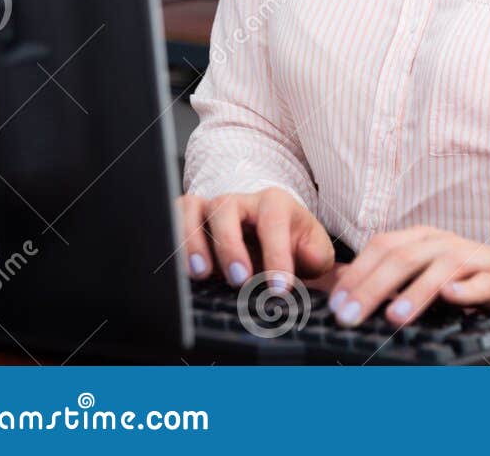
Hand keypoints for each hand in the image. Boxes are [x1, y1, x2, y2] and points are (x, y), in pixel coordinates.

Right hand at [177, 188, 333, 289]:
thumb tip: (304, 258)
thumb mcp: (314, 250)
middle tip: (239, 281)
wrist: (274, 237)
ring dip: (193, 242)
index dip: (277, 256)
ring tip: (201, 274)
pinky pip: (175, 214)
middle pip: (226, 210)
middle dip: (230, 246)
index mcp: (275, 203)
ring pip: (194, 210)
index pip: (274, 223)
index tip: (279, 288)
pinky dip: (173, 236)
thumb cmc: (294, 244)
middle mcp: (240, 201)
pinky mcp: (191, 217)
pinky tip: (180, 266)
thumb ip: (316, 255)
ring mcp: (212, 207)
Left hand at [326, 227, 489, 326]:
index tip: (336, 304)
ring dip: (416, 291)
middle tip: (350, 316)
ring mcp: (473, 258)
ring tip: (394, 316)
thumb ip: (386, 278)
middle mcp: (444, 243)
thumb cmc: (461, 276)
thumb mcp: (421, 271)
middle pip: (405, 258)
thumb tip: (340, 289)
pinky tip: (451, 296)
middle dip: (373, 287)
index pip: (382, 246)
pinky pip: (481, 282)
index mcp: (422, 238)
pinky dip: (465, 289)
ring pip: (442, 268)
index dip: (357, 273)